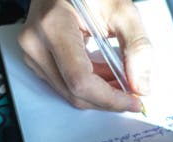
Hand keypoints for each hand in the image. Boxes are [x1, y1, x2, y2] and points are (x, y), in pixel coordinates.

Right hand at [18, 0, 151, 110]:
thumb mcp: (122, 10)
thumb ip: (137, 47)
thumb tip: (141, 85)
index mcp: (53, 26)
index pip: (80, 80)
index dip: (110, 98)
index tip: (135, 100)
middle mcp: (35, 43)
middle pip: (75, 92)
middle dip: (109, 99)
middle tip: (135, 94)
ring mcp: (32, 53)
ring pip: (70, 93)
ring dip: (101, 94)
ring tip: (123, 79)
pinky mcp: (36, 59)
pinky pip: (65, 85)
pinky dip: (91, 86)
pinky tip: (107, 75)